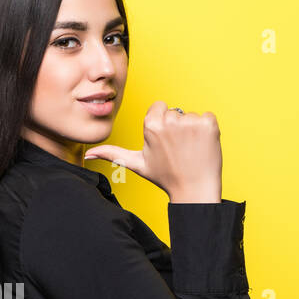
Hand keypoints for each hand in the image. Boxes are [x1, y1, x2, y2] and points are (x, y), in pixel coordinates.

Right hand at [83, 102, 221, 202]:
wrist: (194, 190)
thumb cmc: (164, 177)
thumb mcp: (135, 163)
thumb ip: (112, 154)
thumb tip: (88, 154)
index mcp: (151, 125)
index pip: (159, 108)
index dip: (162, 125)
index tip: (164, 142)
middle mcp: (170, 120)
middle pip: (174, 111)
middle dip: (176, 127)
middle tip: (177, 149)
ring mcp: (192, 122)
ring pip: (191, 115)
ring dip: (192, 130)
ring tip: (189, 150)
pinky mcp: (210, 124)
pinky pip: (208, 117)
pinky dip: (207, 130)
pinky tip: (202, 146)